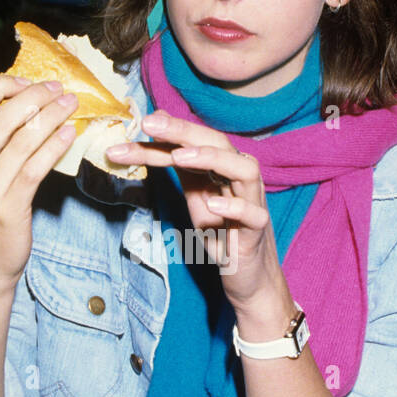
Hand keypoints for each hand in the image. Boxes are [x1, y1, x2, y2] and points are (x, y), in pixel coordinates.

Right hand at [0, 71, 78, 297]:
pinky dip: (56, 146)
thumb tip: (20, 105)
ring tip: (70, 105)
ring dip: (51, 116)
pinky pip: (36, 168)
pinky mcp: (7, 209)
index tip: (24, 81)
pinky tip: (70, 134)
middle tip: (57, 89)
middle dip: (33, 97)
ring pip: (22, 141)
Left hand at [106, 110, 280, 307]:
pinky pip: (253, 213)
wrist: (244, 272)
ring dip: (212, 159)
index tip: (140, 125)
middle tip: (150, 125)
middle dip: (183, 132)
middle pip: (219, 143)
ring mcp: (252, 202)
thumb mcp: (194, 192)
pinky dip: (234, 205)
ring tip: (180, 157)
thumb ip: (179, 162)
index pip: (196, 141)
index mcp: (224, 166)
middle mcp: (240, 177)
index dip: (168, 132)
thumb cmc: (220, 229)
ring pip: (244, 170)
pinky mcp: (256, 230)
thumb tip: (158, 124)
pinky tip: (213, 203)